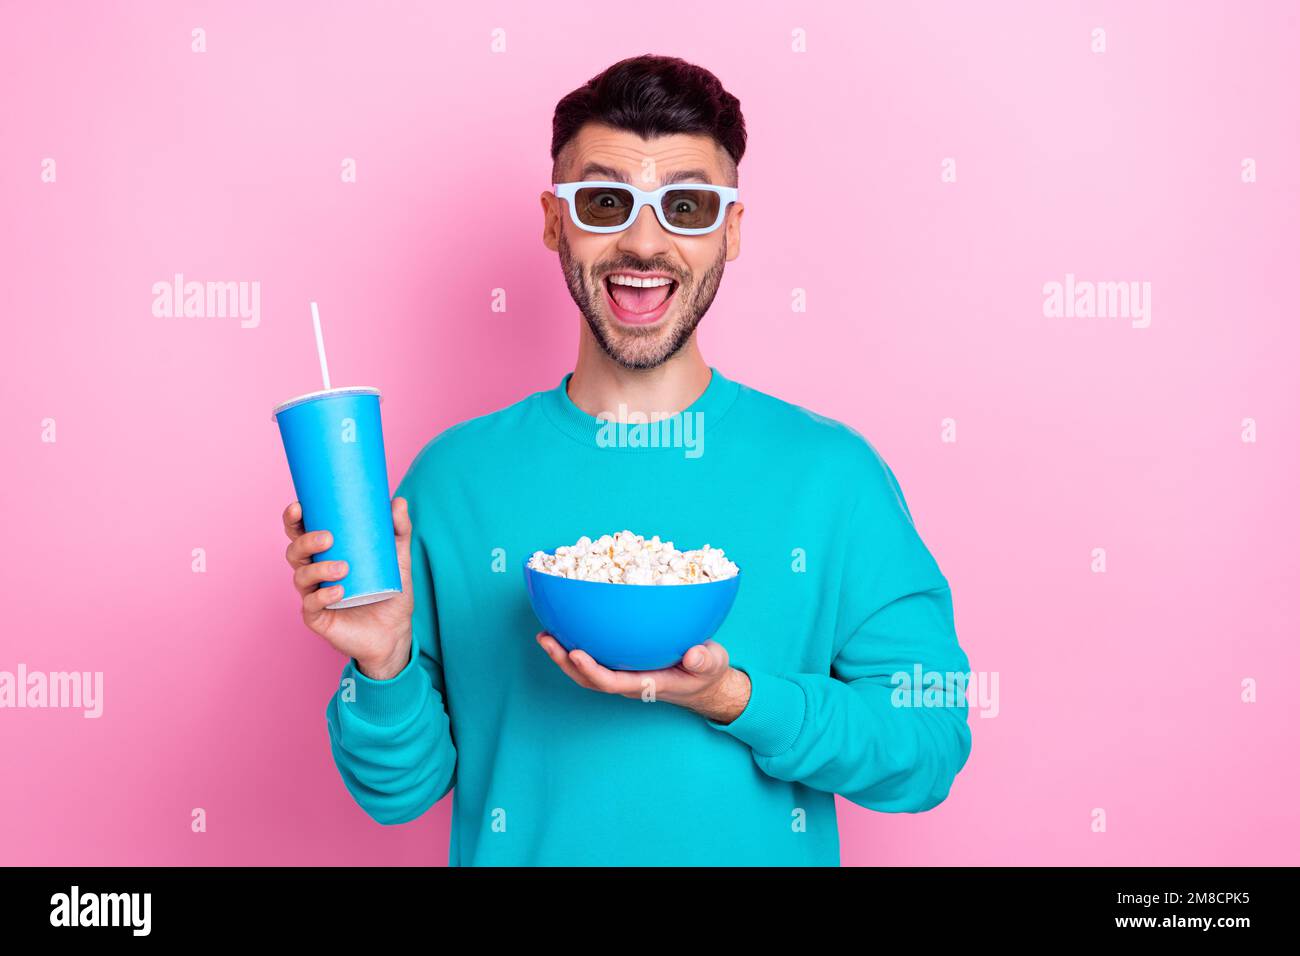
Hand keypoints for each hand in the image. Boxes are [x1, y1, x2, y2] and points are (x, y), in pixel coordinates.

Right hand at [282, 497, 415, 679]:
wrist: (394, 631)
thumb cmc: (390, 590)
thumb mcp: (398, 558)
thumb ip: (398, 530)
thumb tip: (398, 502)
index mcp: (325, 554)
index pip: (301, 532)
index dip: (293, 519)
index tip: (299, 506)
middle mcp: (314, 572)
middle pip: (294, 551)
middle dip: (305, 541)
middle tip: (328, 538)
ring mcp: (313, 595)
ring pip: (301, 576)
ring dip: (318, 569)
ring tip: (343, 568)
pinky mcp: (317, 618)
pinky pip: (311, 605)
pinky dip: (323, 596)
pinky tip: (338, 592)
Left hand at [535, 632, 750, 722]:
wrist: (705, 681)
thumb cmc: (706, 672)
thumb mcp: (712, 664)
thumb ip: (704, 661)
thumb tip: (694, 654)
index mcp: (648, 684)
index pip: (613, 682)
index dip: (592, 670)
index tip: (575, 653)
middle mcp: (630, 682)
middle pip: (590, 679)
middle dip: (564, 662)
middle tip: (546, 639)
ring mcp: (625, 674)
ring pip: (587, 671)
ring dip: (563, 655)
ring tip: (544, 634)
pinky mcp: (623, 664)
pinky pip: (596, 658)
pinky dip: (577, 644)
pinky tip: (566, 626)